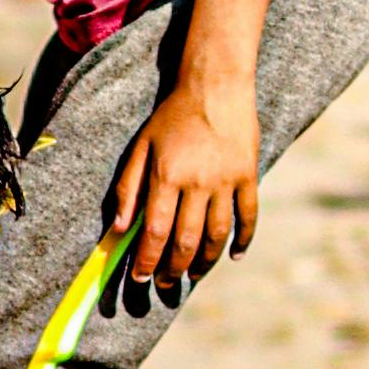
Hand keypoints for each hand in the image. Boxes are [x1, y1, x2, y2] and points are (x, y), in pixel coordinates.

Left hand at [105, 73, 259, 294]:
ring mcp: (227, 181)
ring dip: (205, 262)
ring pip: (217, 235)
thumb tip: (119, 228)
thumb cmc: (173, 116)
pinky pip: (248, 216)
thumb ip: (128, 188)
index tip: (141, 278)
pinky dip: (242, 240)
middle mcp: (198, 182)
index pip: (155, 230)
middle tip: (165, 284)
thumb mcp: (142, 147)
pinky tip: (234, 256)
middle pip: (186, 240)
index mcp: (167, 175)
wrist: (216, 85)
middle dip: (173, 268)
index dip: (147, 259)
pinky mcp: (249, 176)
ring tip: (192, 275)